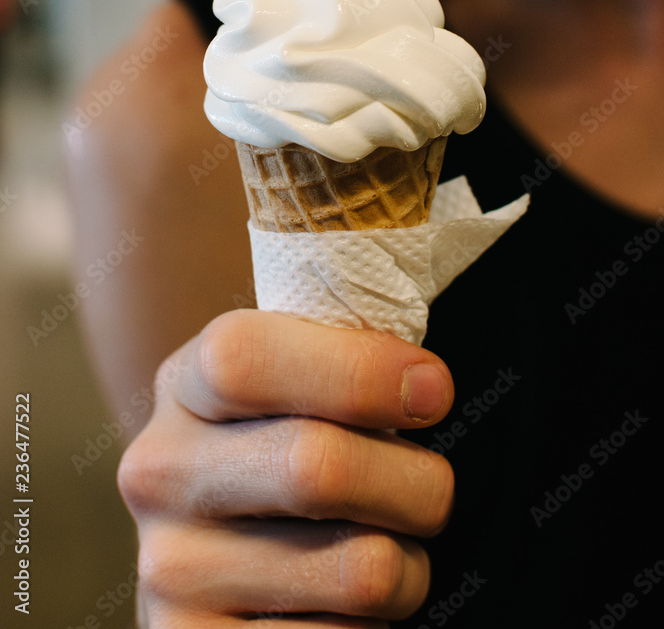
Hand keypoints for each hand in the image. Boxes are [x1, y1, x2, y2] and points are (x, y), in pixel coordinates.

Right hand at [118, 309, 454, 626]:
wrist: (222, 548)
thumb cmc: (292, 444)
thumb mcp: (299, 379)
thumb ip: (348, 360)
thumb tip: (425, 387)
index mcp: (186, 384)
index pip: (247, 360)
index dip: (359, 371)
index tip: (432, 390)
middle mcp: (161, 474)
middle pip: (318, 468)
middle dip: (417, 482)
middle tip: (428, 488)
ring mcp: (172, 571)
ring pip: (362, 569)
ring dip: (408, 564)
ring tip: (380, 548)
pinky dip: (372, 626)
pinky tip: (340, 603)